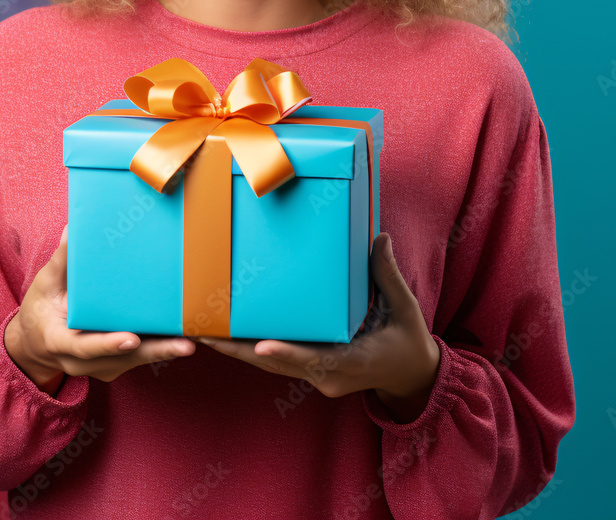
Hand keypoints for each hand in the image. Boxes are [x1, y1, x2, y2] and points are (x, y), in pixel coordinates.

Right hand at [4, 224, 196, 392]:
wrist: (36, 343)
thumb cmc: (42, 308)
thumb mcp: (45, 283)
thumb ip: (61, 260)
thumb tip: (74, 229)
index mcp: (60, 342)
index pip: (84, 347)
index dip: (108, 345)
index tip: (131, 340)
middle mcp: (82, 361)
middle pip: (122, 359)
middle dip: (155, 352)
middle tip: (185, 345)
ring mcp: (100, 367)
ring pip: (136, 361)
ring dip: (164, 351)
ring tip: (194, 338)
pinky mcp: (115, 365)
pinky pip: (139, 358)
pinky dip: (160, 348)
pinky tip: (185, 335)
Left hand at [196, 233, 439, 419]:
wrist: (411, 376)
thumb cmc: (409, 340)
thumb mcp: (405, 309)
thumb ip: (387, 276)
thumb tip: (379, 238)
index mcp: (354, 362)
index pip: (317, 360)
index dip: (289, 354)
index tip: (262, 346)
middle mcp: (329, 375)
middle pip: (279, 365)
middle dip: (242, 351)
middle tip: (206, 334)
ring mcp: (318, 376)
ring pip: (271, 365)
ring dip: (239, 351)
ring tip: (204, 332)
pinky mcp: (311, 371)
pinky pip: (278, 361)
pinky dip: (253, 349)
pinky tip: (228, 335)